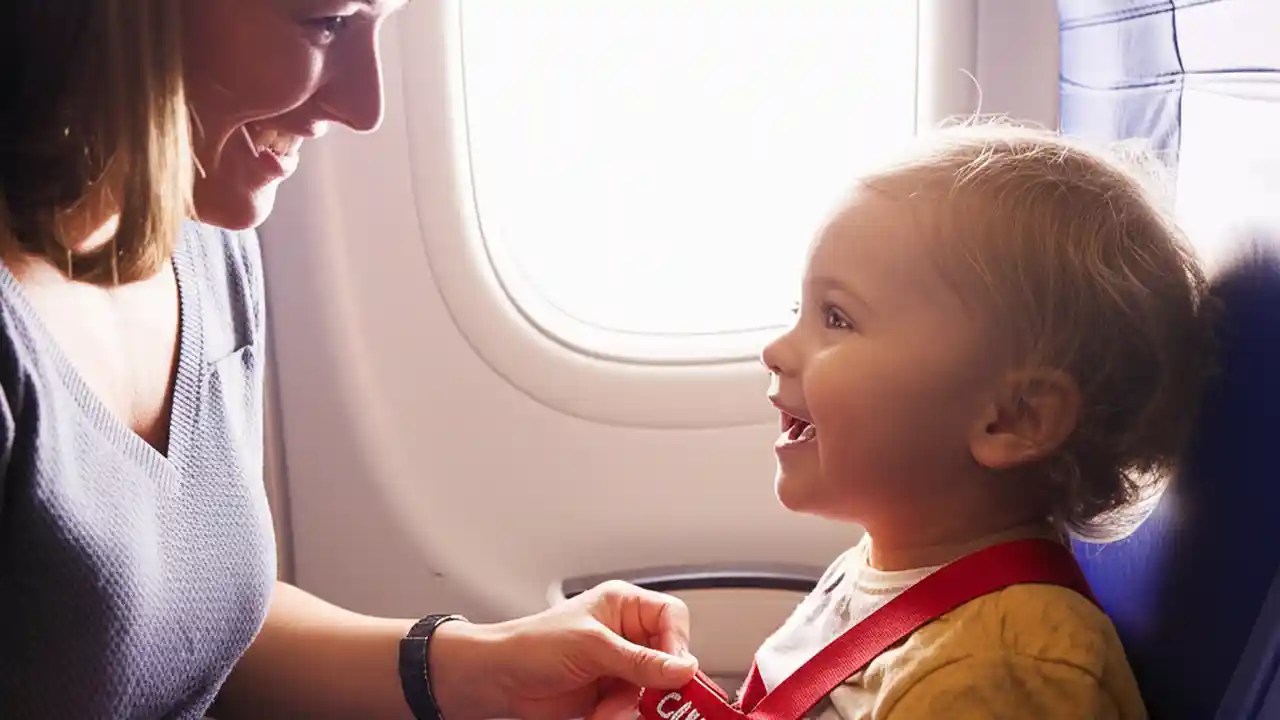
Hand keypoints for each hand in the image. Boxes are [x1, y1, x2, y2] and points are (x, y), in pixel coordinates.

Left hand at [430, 581, 698, 719]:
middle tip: (658, 700)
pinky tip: (601, 715)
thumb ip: (641, 660)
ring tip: (610, 710)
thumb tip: (683, 668)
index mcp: (623, 605)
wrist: (498, 679)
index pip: (671, 618)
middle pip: (668, 657)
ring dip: (633, 704)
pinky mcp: (610, 693)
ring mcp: (618, 664)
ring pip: (652, 689)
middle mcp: (625, 633)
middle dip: (659, 683)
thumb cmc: (533, 645)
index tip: (676, 670)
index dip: (678, 643)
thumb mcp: (592, 647)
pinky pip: (632, 707)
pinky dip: (620, 715)